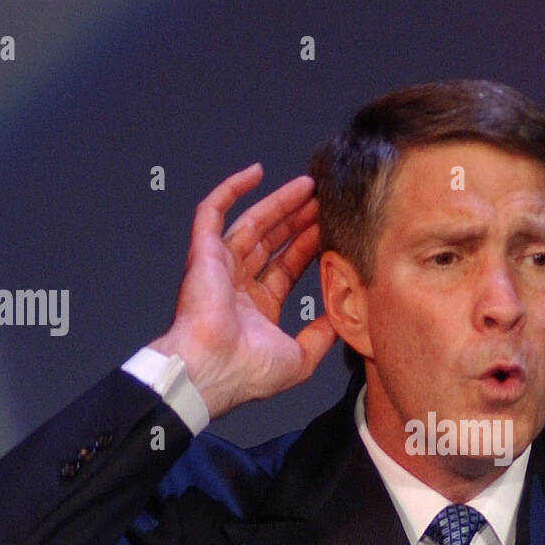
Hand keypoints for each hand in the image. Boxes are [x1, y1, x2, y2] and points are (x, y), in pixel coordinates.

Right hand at [150, 164, 336, 419]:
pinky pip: (212, 211)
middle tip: (322, 202)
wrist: (213, 369)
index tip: (330, 231)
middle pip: (272, 242)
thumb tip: (341, 320)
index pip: (287, 268)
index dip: (308, 247)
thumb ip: (321, 337)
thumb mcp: (301, 359)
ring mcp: (219, 266)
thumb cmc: (248, 372)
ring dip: (278, 203)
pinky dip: (231, 189)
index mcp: (257, 308)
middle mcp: (238, 285)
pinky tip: (255, 172)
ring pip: (251, 222)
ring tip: (307, 186)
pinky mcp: (203, 252)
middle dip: (298, 220)